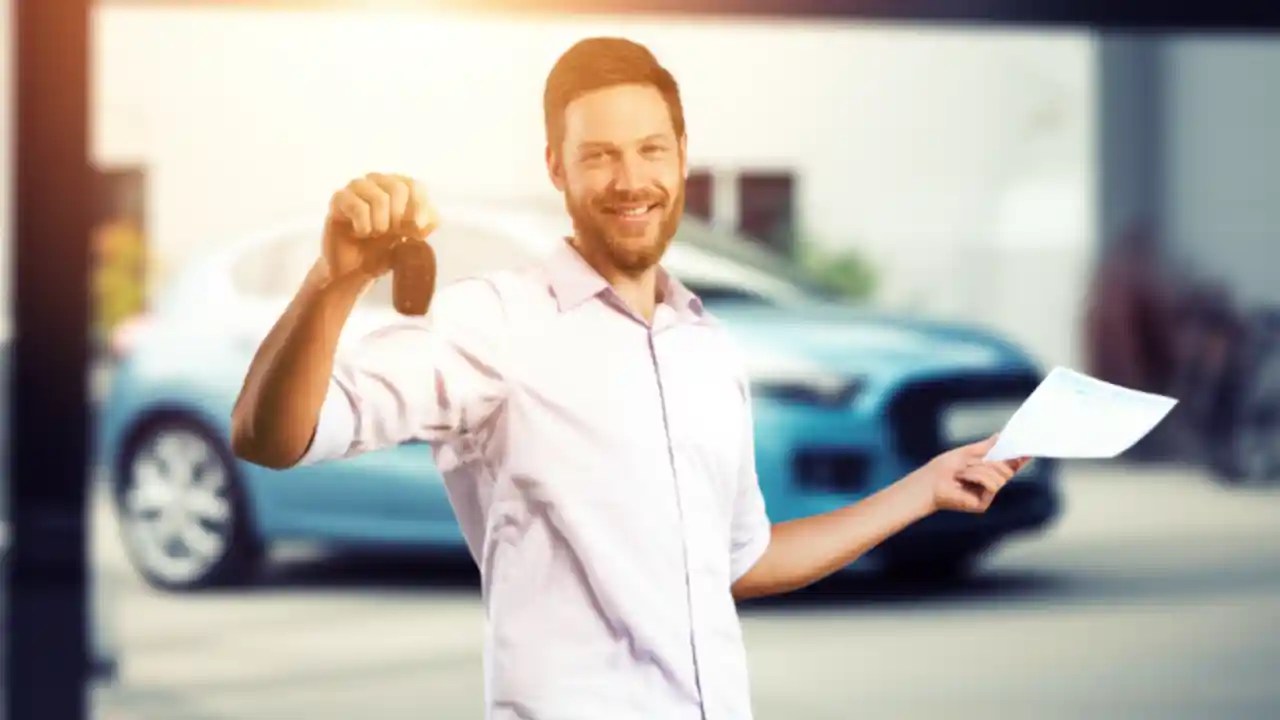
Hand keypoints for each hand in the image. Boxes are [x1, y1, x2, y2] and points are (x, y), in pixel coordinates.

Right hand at [323, 172, 437, 280]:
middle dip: (399, 218)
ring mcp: (357, 188)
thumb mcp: (412, 241)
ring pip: (378, 197)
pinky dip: (364, 225)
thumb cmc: (383, 251)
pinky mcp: (339, 199)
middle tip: (393, 234)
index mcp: (399, 187)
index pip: (415, 186)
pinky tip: (361, 233)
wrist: (354, 270)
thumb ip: (425, 226)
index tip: (416, 232)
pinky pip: (357, 206)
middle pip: (398, 188)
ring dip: (381, 223)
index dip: (418, 208)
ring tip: (376, 234)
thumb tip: (431, 220)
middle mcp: (378, 182)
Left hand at [907, 434, 1032, 513]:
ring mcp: (987, 495)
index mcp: (987, 473)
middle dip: (992, 461)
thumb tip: (1000, 436)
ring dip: (979, 469)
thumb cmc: (942, 469)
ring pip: (1000, 476)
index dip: (1019, 458)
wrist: (928, 483)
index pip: (1008, 465)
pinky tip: (963, 479)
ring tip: (962, 471)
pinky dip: (977, 476)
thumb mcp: (967, 453)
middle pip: (1007, 470)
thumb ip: (985, 447)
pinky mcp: (983, 503)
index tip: (1028, 450)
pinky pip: (991, 484)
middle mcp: (990, 485)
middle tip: (975, 460)